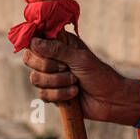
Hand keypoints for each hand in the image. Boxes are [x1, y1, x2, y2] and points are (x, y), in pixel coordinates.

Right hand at [22, 30, 139, 124]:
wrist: (110, 99)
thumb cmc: (99, 74)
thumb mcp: (79, 58)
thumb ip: (56, 50)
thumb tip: (34, 41)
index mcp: (59, 44)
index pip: (35, 39)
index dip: (35, 45)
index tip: (44, 50)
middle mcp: (52, 58)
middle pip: (29, 59)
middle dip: (48, 66)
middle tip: (66, 68)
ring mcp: (51, 77)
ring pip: (35, 78)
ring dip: (58, 82)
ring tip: (75, 81)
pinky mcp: (52, 94)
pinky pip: (43, 94)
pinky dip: (60, 94)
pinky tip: (74, 93)